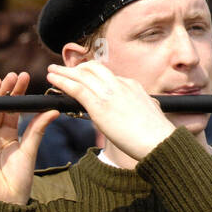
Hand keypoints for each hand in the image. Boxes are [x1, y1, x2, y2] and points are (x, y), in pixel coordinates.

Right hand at [0, 71, 58, 205]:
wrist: (6, 204)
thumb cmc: (18, 183)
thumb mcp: (29, 151)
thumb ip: (37, 129)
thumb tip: (52, 110)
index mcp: (7, 138)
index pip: (10, 110)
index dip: (15, 94)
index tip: (24, 78)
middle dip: (2, 91)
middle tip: (11, 76)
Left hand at [46, 61, 174, 161]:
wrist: (159, 142)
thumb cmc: (157, 136)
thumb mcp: (152, 114)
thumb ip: (143, 108)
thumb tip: (148, 109)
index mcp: (132, 86)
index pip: (108, 76)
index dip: (91, 75)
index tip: (82, 77)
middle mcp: (120, 84)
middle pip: (93, 69)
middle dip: (77, 69)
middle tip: (64, 71)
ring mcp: (110, 93)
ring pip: (82, 75)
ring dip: (64, 72)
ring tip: (51, 71)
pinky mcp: (100, 105)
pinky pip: (76, 88)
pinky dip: (62, 82)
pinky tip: (52, 80)